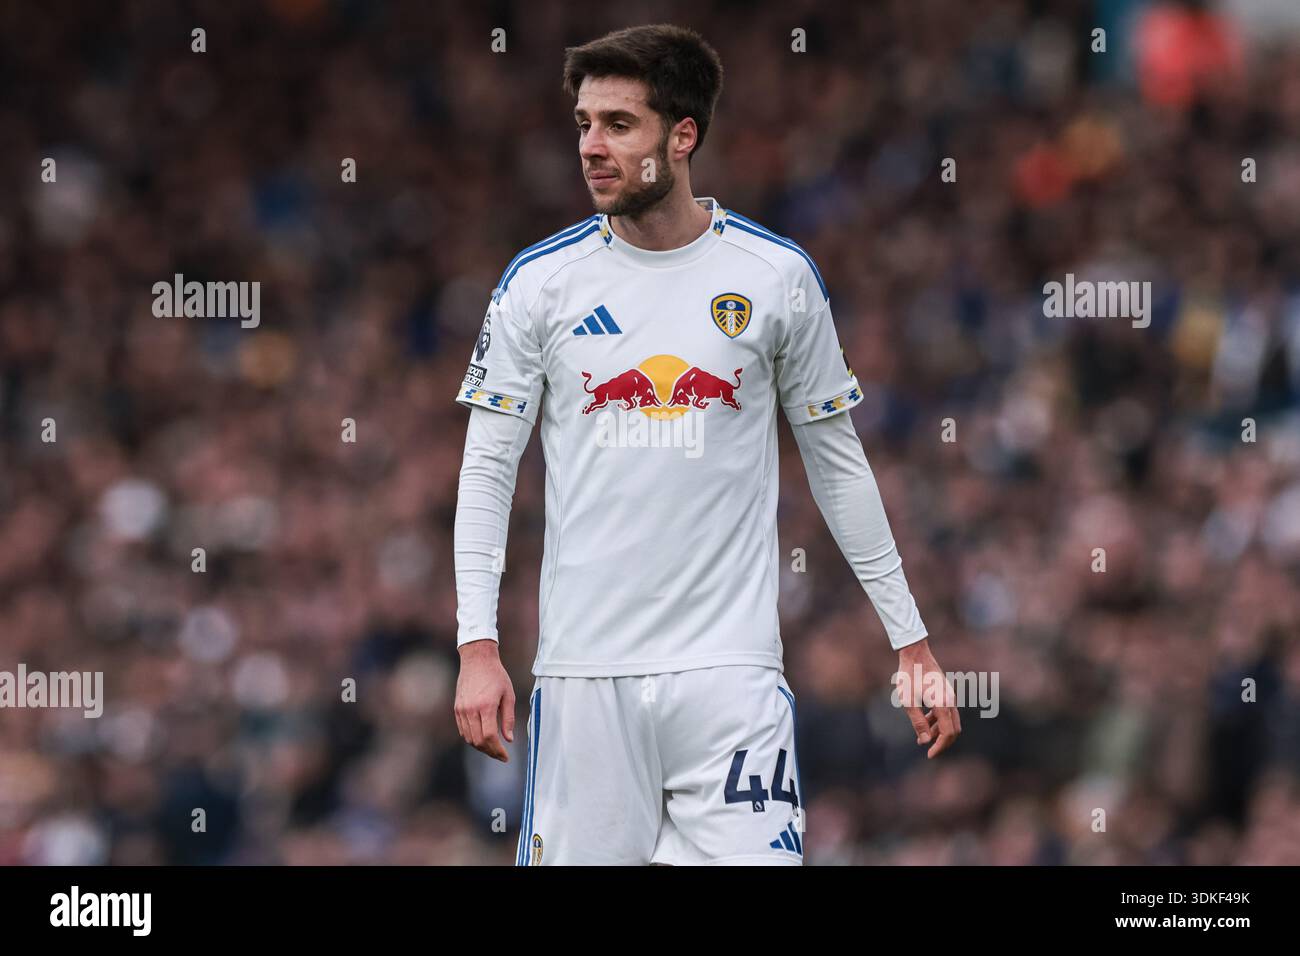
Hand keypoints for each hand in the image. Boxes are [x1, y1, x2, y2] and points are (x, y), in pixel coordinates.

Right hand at [454, 639, 515, 761]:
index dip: (498, 750)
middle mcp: (471, 710)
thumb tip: (509, 739)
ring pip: (469, 738)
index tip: (505, 756)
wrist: (477, 660)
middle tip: (501, 755)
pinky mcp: (457, 709)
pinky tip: (482, 738)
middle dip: (490, 752)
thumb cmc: (496, 676)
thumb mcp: (508, 695)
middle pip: (478, 741)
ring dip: (481, 747)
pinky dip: (472, 738)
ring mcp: (462, 710)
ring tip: (493, 748)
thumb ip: (508, 719)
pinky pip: (463, 730)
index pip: (489, 736)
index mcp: (486, 706)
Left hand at [895, 638, 960, 758]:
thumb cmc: (909, 675)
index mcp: (943, 704)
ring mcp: (950, 695)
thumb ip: (917, 721)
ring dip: (939, 731)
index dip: (940, 747)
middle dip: (942, 742)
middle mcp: (951, 700)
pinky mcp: (946, 691)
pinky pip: (947, 711)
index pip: (948, 733)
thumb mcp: (908, 700)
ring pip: (950, 720)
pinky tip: (924, 720)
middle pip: (954, 729)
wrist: (914, 652)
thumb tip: (925, 741)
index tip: (929, 755)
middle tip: (928, 750)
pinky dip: (938, 720)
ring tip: (921, 737)